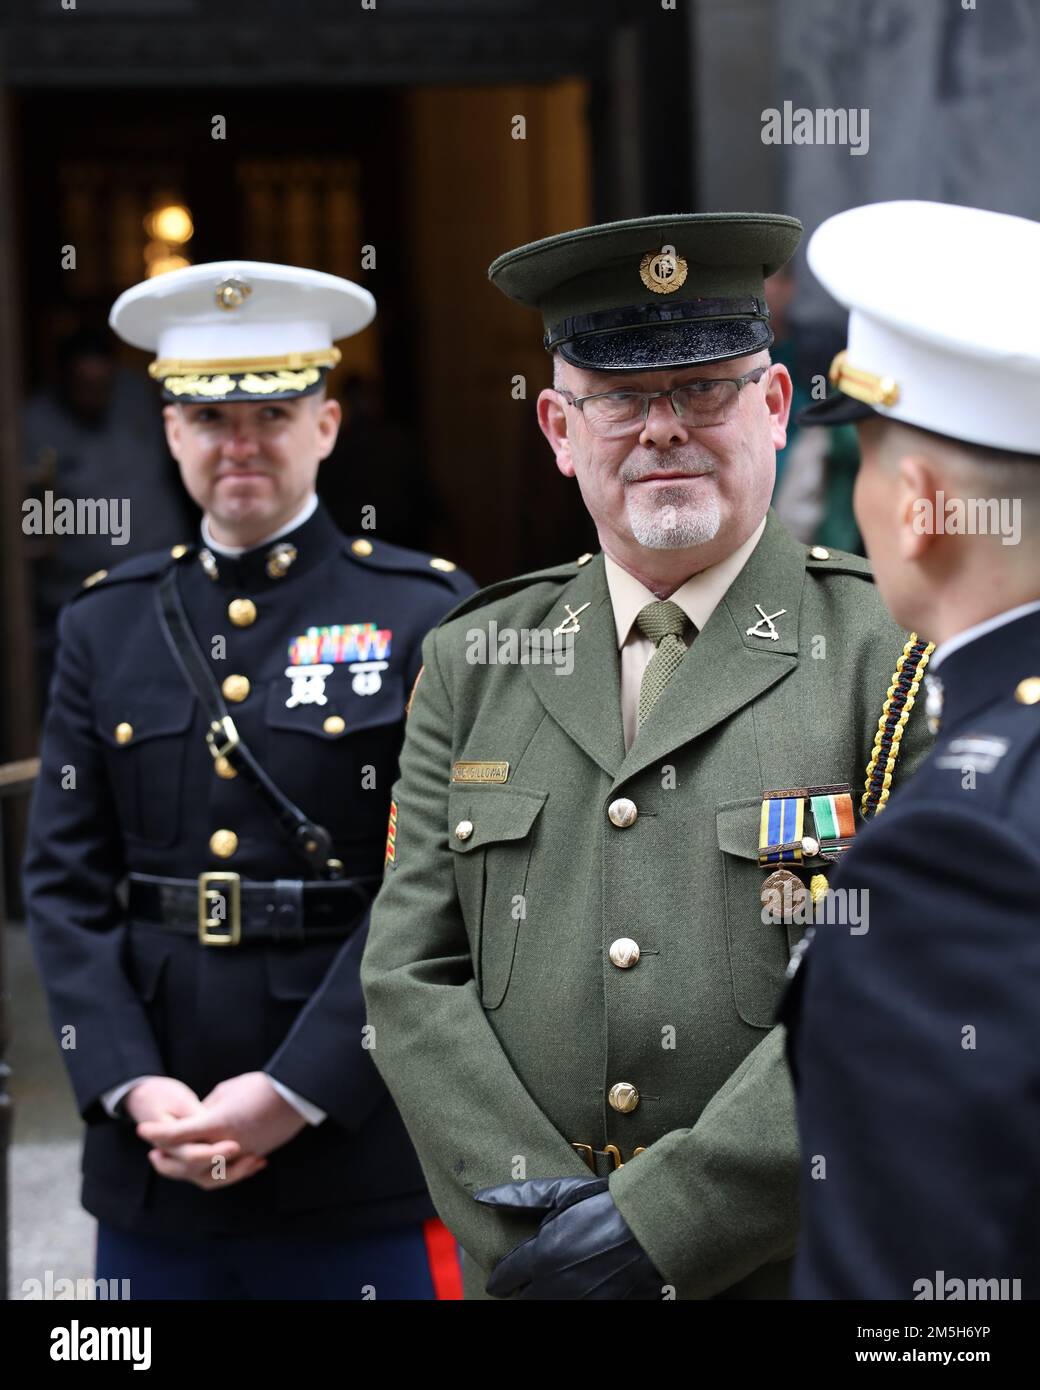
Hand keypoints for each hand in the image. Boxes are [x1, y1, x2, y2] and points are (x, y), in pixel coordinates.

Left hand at [137, 1071, 305, 1181]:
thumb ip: (208, 1111)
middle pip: (188, 1164)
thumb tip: (198, 1121)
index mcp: (216, 1124)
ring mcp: (241, 1155)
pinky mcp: (254, 1157)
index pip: (178, 1134)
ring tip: (177, 1165)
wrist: (297, 1096)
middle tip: (153, 1156)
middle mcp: (226, 1145)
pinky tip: (209, 1164)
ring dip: (188, 1173)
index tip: (142, 1130)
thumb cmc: (261, 1087)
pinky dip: (215, 1170)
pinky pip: (229, 1172)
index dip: (157, 1133)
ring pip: (208, 1176)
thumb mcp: (227, 1092)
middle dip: (168, 1163)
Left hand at [474, 1175, 663, 1298]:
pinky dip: (571, 1301)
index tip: (497, 1280)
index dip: (499, 1279)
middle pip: (526, 1300)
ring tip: (551, 1285)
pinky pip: (576, 1310)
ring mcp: (581, 1301)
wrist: (655, 1227)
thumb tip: (482, 1196)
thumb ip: (521, 1197)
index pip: (506, 1277)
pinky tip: (577, 1291)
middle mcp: (557, 1285)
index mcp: (543, 1255)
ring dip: (546, 1297)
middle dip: (523, 1291)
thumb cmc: (608, 1205)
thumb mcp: (563, 1193)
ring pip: (549, 1307)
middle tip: (527, 1282)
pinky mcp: (604, 1309)